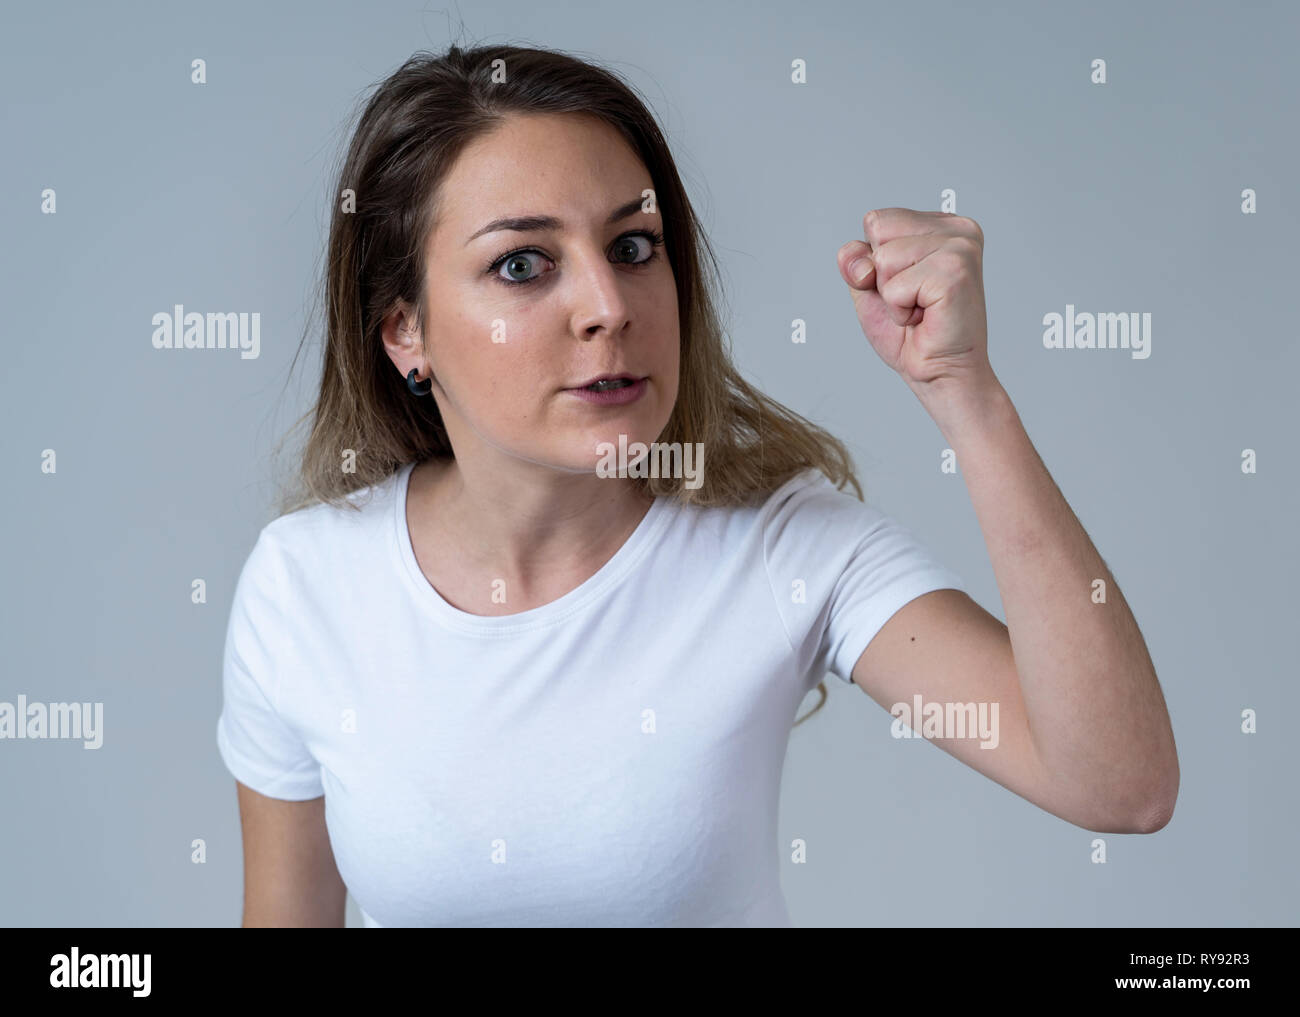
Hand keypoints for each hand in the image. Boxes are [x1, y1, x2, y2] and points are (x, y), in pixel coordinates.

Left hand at [837, 208, 991, 392]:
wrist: (939, 373)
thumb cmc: (912, 334)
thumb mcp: (870, 288)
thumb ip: (856, 261)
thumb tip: (858, 258)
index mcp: (942, 225)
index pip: (877, 220)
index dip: (873, 260)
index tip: (905, 286)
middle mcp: (958, 230)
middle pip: (877, 229)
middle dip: (881, 274)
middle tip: (913, 300)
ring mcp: (960, 248)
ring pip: (884, 257)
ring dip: (892, 295)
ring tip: (920, 309)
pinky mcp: (955, 272)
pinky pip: (894, 287)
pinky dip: (900, 310)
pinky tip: (926, 317)